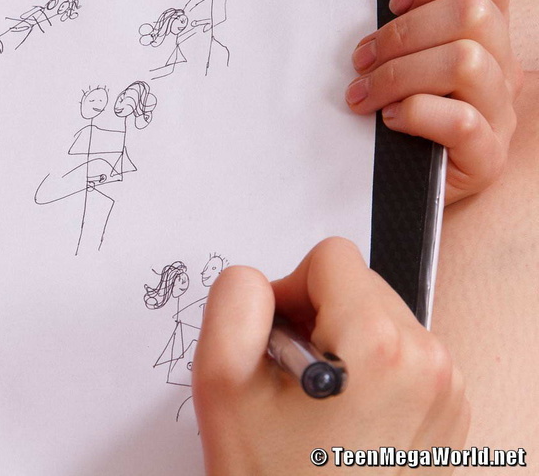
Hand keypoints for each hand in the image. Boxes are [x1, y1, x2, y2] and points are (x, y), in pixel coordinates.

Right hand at [192, 238, 468, 475]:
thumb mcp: (221, 383)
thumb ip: (232, 301)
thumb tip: (258, 280)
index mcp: (379, 345)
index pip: (329, 256)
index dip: (287, 290)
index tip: (276, 343)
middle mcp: (430, 361)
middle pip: (359, 282)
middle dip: (317, 315)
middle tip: (293, 378)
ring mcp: (448, 389)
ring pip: (380, 316)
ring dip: (342, 342)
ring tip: (319, 402)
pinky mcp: (451, 411)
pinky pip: (402, 353)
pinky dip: (369, 369)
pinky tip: (344, 415)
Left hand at [345, 0, 522, 203]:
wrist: (405, 187)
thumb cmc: (393, 116)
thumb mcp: (397, 61)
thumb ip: (397, 28)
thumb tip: (364, 5)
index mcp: (483, 28)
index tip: (394, 0)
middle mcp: (501, 63)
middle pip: (472, 13)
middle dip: (401, 34)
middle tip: (361, 60)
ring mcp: (500, 111)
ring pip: (466, 61)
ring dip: (398, 75)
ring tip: (363, 95)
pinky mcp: (486, 156)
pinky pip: (461, 121)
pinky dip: (417, 113)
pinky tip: (390, 121)